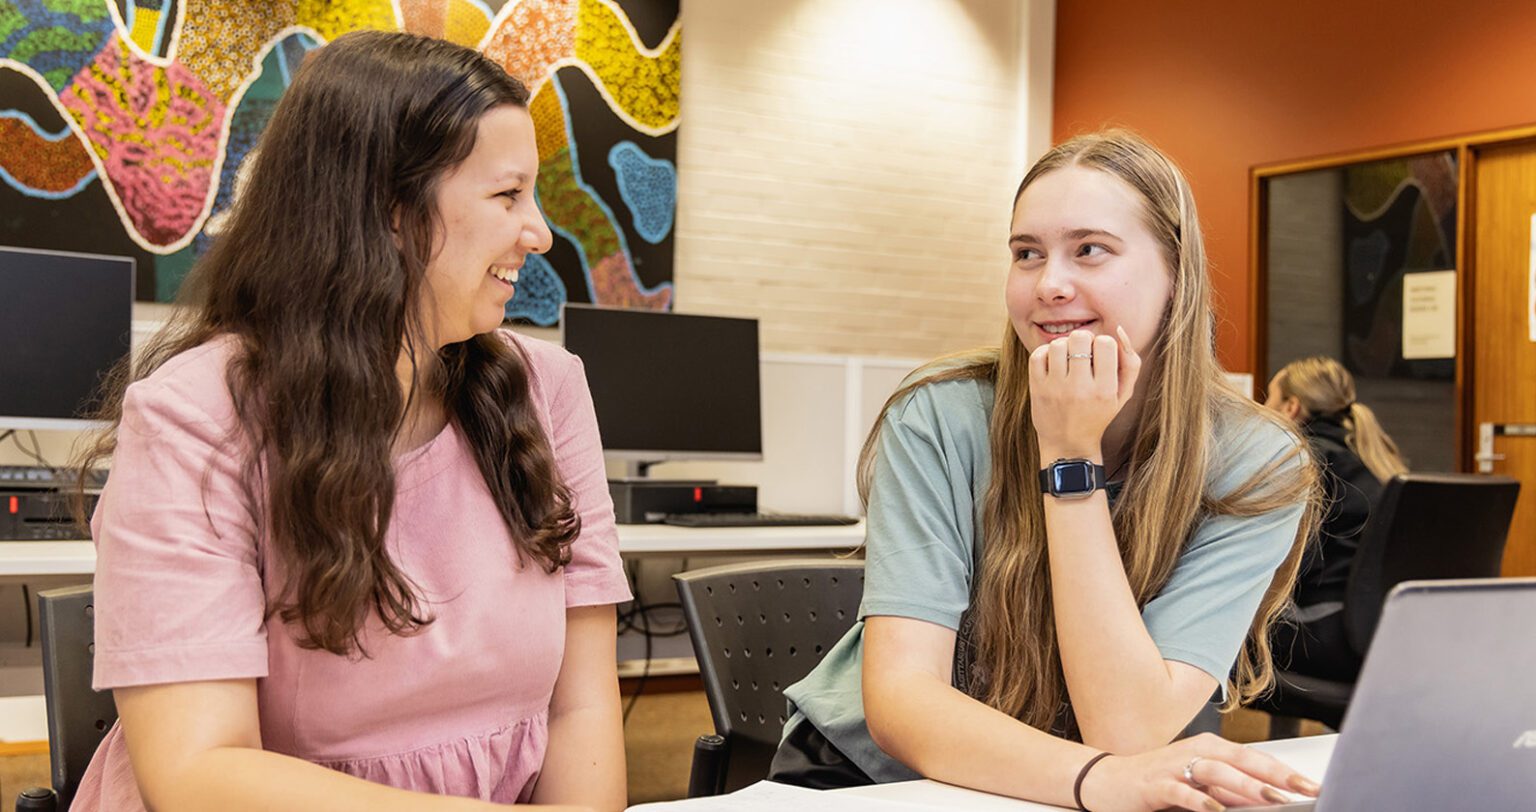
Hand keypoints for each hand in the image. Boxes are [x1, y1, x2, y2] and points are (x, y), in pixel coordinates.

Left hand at [1027, 326, 1141, 458]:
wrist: (1068, 445)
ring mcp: (1056, 389)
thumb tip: (1119, 329)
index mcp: (1105, 390)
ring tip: (1067, 358)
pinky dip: (1045, 353)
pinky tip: (1053, 363)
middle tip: (1082, 353)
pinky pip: (1038, 355)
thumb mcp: (1124, 394)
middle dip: (1083, 340)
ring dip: (1064, 346)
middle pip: (1080, 337)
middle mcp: (1080, 389)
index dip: (1103, 343)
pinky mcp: (1037, 389)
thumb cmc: (1099, 415)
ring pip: (1058, 344)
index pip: (1106, 343)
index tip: (1100, 356)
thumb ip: (1130, 362)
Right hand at [1078, 733, 1321, 811]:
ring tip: (1271, 798)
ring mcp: (1173, 766)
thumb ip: (1230, 791)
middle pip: (1241, 760)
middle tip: (1303, 790)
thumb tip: (1268, 799)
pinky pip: (1179, 790)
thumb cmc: (1156, 782)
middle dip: (1275, 776)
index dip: (1284, 771)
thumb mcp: (1199, 785)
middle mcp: (1194, 751)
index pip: (1254, 758)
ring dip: (1245, 785)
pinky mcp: (1153, 784)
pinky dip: (1198, 799)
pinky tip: (1214, 808)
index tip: (1312, 786)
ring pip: (1216, 771)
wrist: (1106, 781)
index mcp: (1209, 748)